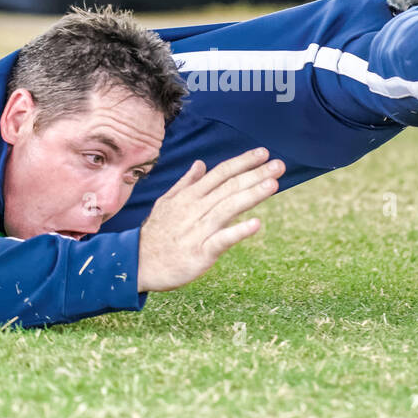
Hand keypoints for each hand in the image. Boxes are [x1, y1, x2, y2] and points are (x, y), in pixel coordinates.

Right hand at [137, 147, 284, 292]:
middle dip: (256, 175)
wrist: (137, 264)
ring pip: (228, 208)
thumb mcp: (166, 202)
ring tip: (273, 185)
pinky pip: (221, 240)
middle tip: (280, 165)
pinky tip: (256, 224)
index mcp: (189, 196)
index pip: (221, 173)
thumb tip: (200, 164)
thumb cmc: (155, 234)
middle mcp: (195, 209)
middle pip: (229, 187)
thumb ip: (186, 183)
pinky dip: (238, 231)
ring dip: (252, 195)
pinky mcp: (200, 252)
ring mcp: (198, 230)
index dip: (243, 162)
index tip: (263, 153)